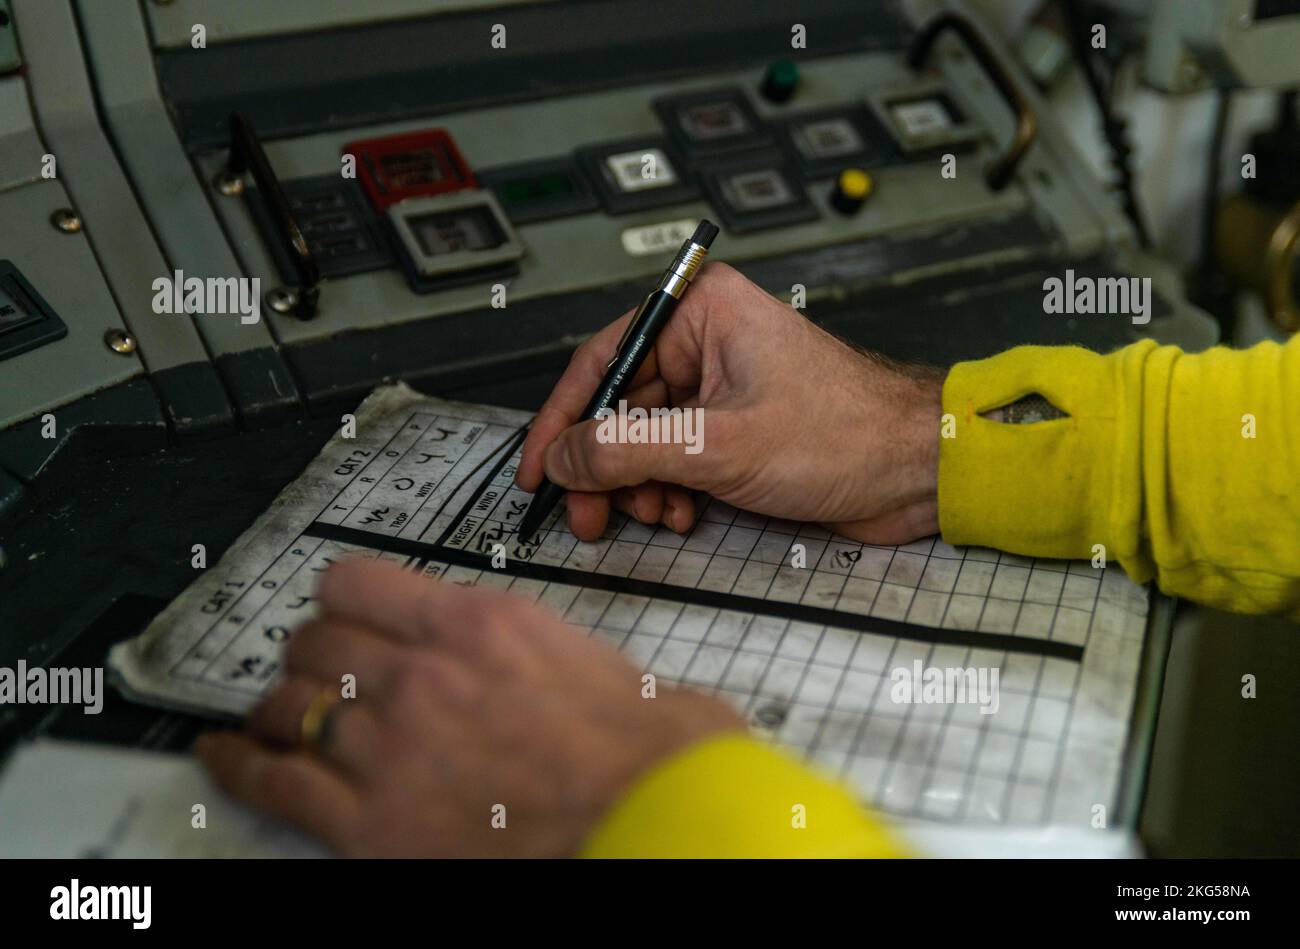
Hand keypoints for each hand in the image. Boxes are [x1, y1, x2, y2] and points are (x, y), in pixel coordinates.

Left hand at [197, 559, 744, 856]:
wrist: (656, 821)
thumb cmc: (649, 755)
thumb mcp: (600, 663)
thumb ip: (540, 646)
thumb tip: (535, 659)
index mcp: (477, 624)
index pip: (356, 583)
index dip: (339, 597)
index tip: (338, 611)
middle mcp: (421, 676)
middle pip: (315, 644)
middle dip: (312, 655)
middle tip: (318, 668)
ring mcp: (389, 750)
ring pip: (288, 704)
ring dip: (279, 706)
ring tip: (274, 714)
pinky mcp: (373, 825)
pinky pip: (274, 782)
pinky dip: (237, 765)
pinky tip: (223, 755)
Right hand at [517, 263, 943, 544]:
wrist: (918, 471)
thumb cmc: (844, 435)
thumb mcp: (720, 446)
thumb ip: (630, 452)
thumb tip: (564, 458)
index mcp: (700, 314)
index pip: (602, 360)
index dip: (562, 420)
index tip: (537, 468)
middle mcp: (706, 342)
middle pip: (620, 407)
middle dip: (604, 467)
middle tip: (588, 515)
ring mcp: (721, 388)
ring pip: (645, 441)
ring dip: (640, 486)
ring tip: (657, 514)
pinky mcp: (737, 428)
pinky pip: (676, 459)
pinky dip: (669, 491)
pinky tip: (684, 514)